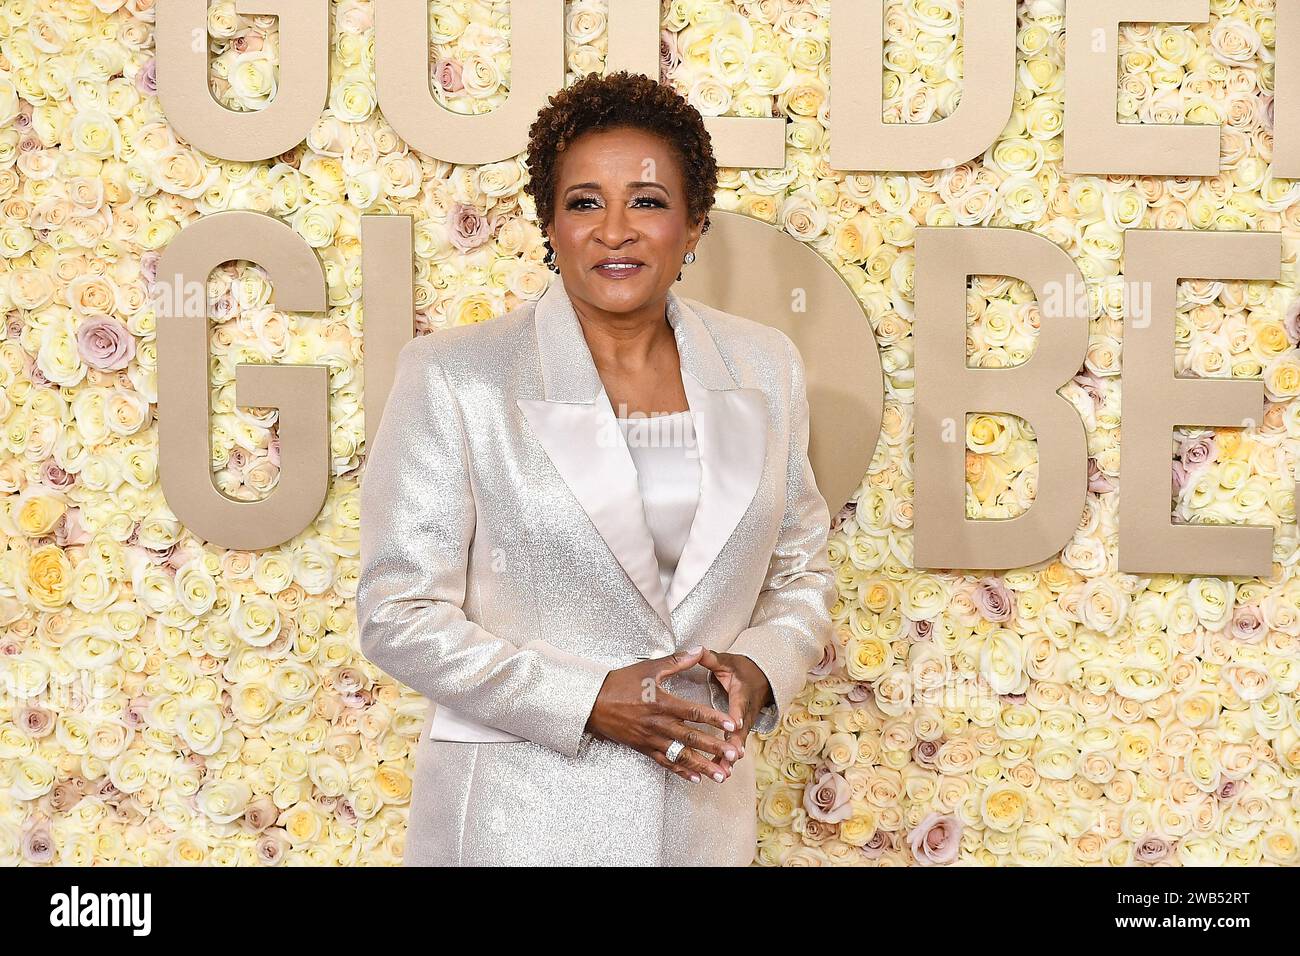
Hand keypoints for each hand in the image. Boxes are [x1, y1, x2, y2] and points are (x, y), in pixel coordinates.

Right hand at [584, 646, 741, 783]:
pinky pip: (664, 762)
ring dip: (702, 766)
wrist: (591, 703)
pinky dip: (680, 771)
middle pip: (691, 738)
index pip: (693, 712)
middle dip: (714, 748)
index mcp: (661, 703)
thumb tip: (699, 650)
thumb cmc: (620, 683)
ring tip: (720, 775)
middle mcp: (658, 724)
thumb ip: (677, 661)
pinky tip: (695, 778)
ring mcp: (650, 739)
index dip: (713, 718)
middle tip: (734, 756)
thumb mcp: (648, 668)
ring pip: (680, 755)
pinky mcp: (643, 748)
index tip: (731, 725)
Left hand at [696, 649, 773, 775]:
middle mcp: (745, 712)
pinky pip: (735, 747)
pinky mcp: (741, 732)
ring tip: (723, 772)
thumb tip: (697, 649)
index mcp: (741, 693)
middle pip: (741, 731)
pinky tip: (720, 773)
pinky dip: (728, 760)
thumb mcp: (727, 662)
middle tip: (730, 758)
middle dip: (735, 745)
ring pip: (738, 743)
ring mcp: (745, 724)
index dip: (737, 714)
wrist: (762, 679)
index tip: (734, 723)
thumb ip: (711, 658)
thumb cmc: (741, 670)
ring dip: (731, 758)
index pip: (739, 704)